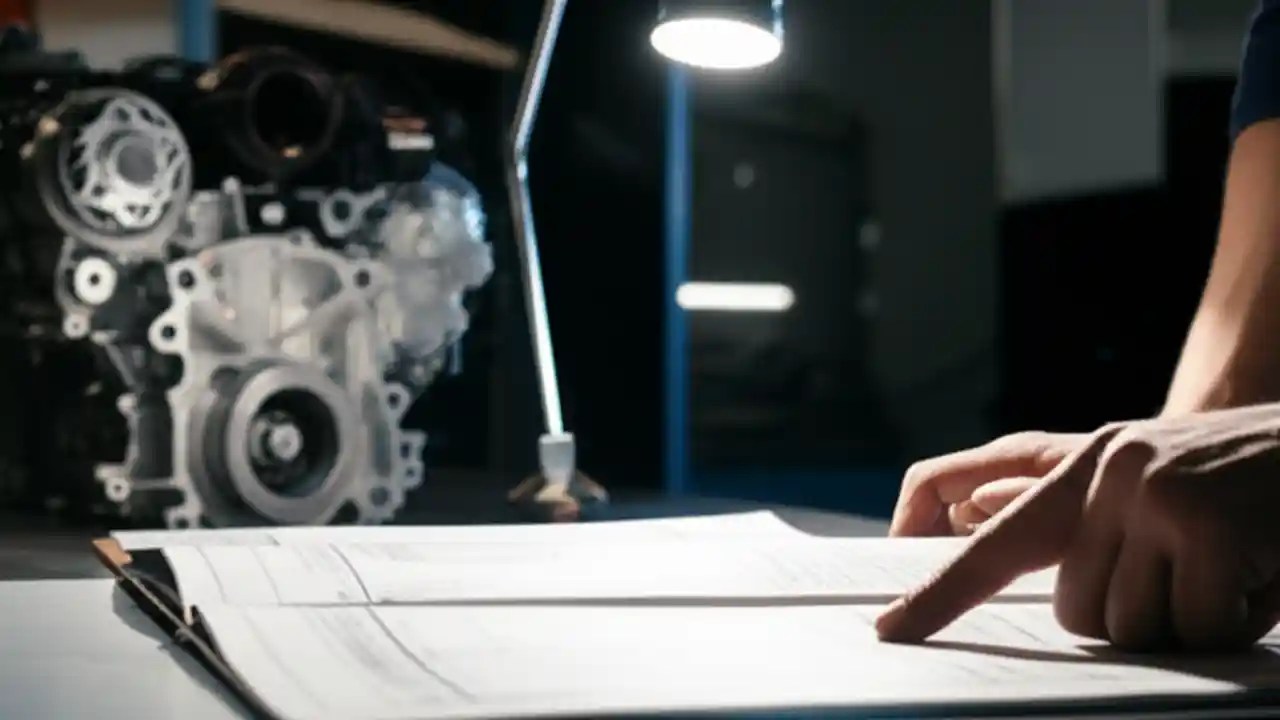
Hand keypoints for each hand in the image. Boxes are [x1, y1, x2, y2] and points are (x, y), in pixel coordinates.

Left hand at [876, 406, 1279, 650]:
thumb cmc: (1238, 482)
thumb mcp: (1149, 484)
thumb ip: (1077, 520)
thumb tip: (980, 524)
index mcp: (1087, 466)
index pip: (996, 541)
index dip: (940, 591)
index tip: (890, 629)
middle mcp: (1111, 474)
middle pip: (1081, 613)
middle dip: (1137, 615)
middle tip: (1192, 573)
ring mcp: (1158, 497)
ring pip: (1135, 628)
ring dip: (1188, 621)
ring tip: (1228, 566)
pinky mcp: (1209, 528)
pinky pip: (1198, 630)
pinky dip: (1236, 620)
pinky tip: (1259, 572)